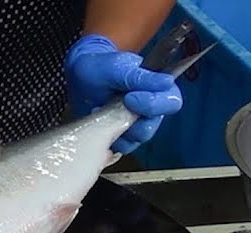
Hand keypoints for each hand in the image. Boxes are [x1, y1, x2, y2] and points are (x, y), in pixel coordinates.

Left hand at [64, 34, 183, 154]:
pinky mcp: (122, 137)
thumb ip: (141, 76)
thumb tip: (167, 82)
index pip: (171, 101)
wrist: (79, 78)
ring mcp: (136, 124)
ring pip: (138, 138)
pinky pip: (122, 147)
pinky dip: (109, 137)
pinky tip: (99, 122)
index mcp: (157, 87)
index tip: (130, 97)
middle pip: (153, 124)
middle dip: (132, 119)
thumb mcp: (117, 67)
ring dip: (118, 127)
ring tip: (102, 110)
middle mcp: (150, 108)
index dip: (153, 104)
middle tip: (112, 106)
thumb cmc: (99, 68)